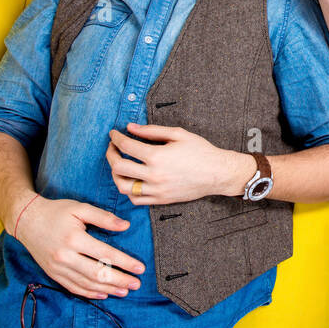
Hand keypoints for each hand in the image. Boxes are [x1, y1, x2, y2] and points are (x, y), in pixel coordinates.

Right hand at [12, 194, 143, 298]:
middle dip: (120, 280)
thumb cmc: (56, 212)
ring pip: (86, 283)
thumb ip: (103, 217)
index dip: (125, 262)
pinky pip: (73, 287)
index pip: (105, 254)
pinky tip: (103, 294)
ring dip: (107, 289)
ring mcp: (58, 268)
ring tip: (124, 291)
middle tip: (136, 284)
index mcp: (74, 238)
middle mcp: (65, 256)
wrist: (26, 220)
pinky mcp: (53, 274)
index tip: (140, 268)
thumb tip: (125, 226)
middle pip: (97, 273)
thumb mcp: (80, 208)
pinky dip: (89, 293)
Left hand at [106, 123, 251, 205]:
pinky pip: (136, 199)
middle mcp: (154, 175)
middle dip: (111, 154)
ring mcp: (156, 189)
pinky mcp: (161, 199)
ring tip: (118, 165)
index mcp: (157, 156)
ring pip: (123, 186)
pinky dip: (128, 190)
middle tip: (112, 148)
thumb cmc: (200, 151)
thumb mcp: (178, 134)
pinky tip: (131, 180)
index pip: (126, 146)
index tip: (114, 134)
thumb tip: (131, 128)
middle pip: (118, 167)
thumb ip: (152, 131)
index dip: (116, 138)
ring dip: (115, 175)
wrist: (217, 173)